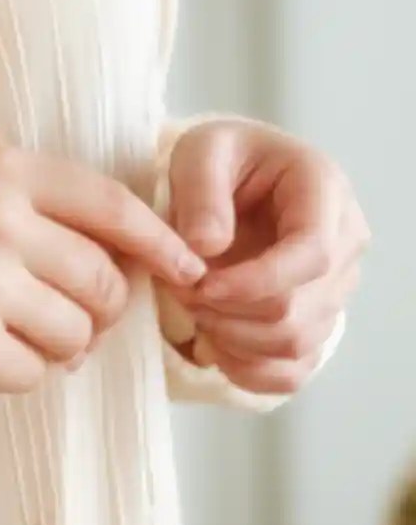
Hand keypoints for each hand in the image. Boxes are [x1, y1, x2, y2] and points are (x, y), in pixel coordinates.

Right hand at [0, 142, 205, 396]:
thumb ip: (25, 199)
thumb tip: (125, 250)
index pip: (113, 204)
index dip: (159, 242)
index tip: (183, 269)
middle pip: (106, 282)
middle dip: (93, 314)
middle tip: (55, 324)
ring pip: (80, 334)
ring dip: (54, 349)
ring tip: (1, 339)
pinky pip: (38, 375)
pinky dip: (15, 377)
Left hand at [166, 119, 368, 393]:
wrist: (231, 177)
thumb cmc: (219, 160)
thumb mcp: (201, 152)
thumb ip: (201, 191)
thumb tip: (207, 246)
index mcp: (324, 192)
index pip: (311, 255)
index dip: (253, 282)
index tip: (201, 284)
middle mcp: (344, 244)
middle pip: (298, 310)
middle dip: (227, 312)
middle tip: (179, 291)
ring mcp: (334, 290)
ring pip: (293, 345)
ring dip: (230, 339)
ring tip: (191, 308)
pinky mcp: (315, 324)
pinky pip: (291, 372)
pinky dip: (246, 370)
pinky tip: (211, 344)